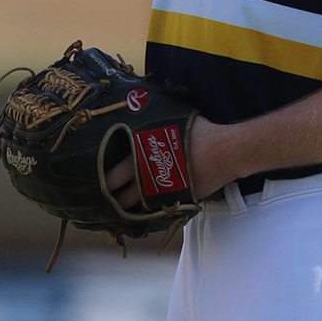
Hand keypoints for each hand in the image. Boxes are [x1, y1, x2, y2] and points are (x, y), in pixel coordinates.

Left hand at [105, 116, 233, 208]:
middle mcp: (148, 180)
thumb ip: (152, 123)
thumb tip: (141, 109)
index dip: (104, 183)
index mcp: (141, 159)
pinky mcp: (178, 201)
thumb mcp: (171, 120)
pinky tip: (146, 211)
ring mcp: (164, 194)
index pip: (113, 176)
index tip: (97, 185)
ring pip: (140, 208)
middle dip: (113, 202)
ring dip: (130, 210)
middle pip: (123, 198)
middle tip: (105, 204)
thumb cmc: (199, 133)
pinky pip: (159, 210)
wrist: (225, 153)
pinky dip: (151, 211)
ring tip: (122, 210)